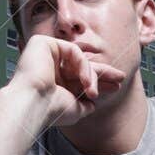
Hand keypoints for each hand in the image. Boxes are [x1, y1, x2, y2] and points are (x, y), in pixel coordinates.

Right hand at [9, 34, 127, 128]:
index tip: (117, 86)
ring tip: (93, 91)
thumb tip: (93, 105)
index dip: (99, 81)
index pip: (79, 77)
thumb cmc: (51, 111)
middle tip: (121, 77)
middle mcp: (48, 68)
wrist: (34, 105)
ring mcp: (45, 55)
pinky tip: (86, 80)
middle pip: (82, 65)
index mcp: (53, 83)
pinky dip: (83, 65)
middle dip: (103, 72)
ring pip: (79, 59)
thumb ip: (84, 104)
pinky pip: (73, 50)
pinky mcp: (42, 43)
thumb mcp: (75, 109)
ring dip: (92, 75)